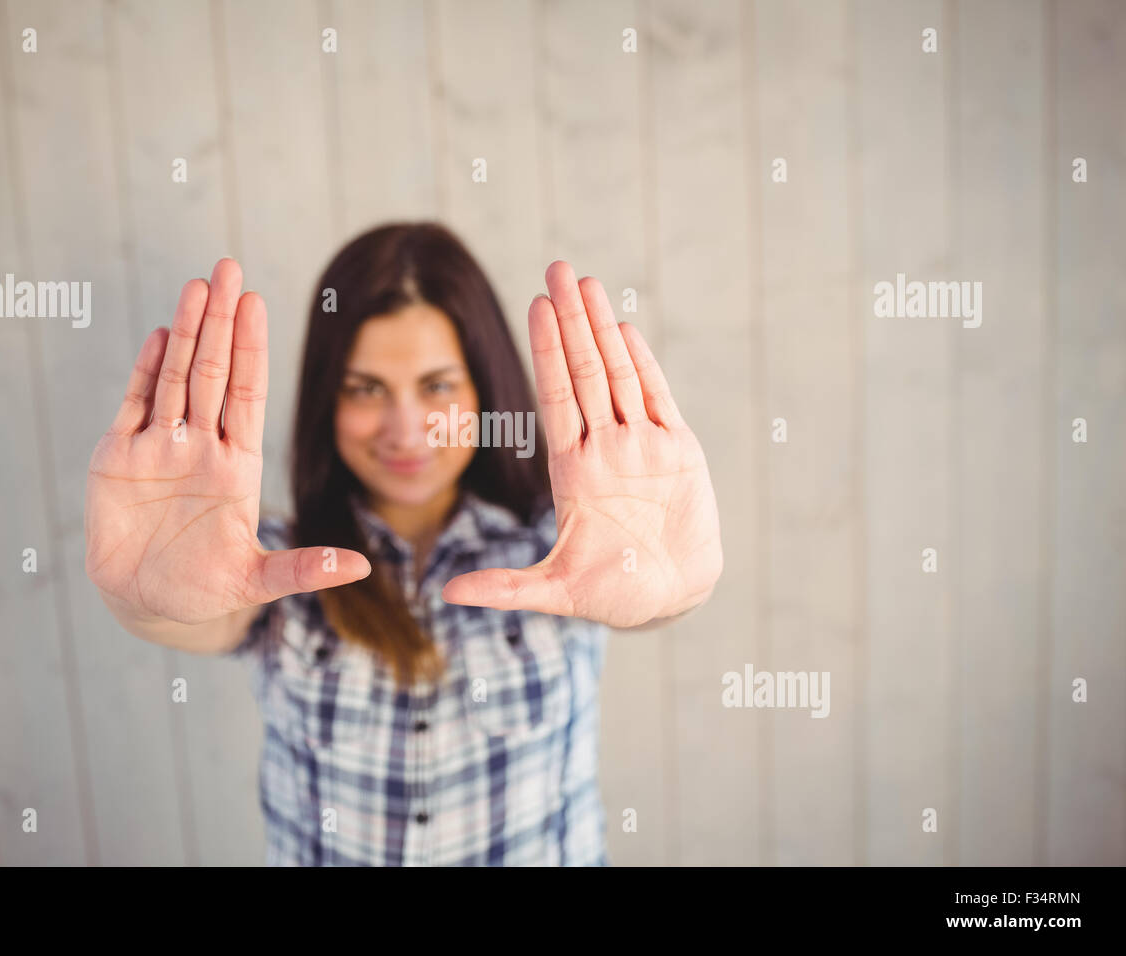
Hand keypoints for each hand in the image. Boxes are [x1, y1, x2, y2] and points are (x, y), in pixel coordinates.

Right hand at [85, 258, 369, 625]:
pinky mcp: (119, 458)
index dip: (251, 350)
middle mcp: (200, 447)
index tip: (258, 304)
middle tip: (228, 269)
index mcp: (237, 467)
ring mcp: (160, 448)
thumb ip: (303, 569)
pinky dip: (146, 371)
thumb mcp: (256, 582)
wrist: (147, 606)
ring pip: (175, 379)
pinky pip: (135, 404)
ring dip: (186, 334)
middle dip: (221, 322)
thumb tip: (362, 568)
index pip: (247, 395)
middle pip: (213, 373)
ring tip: (197, 288)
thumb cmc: (205, 592)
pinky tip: (162, 336)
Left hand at [441, 261, 722, 627]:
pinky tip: (625, 331)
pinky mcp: (678, 452)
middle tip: (558, 269)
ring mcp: (640, 446)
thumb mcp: (555, 592)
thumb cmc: (614, 595)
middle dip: (571, 321)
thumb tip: (446, 596)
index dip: (546, 351)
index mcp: (571, 470)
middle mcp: (603, 448)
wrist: (671, 598)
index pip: (554, 397)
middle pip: (583, 372)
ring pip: (619, 375)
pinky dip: (643, 366)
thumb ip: (506, 588)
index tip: (535, 306)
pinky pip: (658, 399)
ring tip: (587, 284)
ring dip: (603, 330)